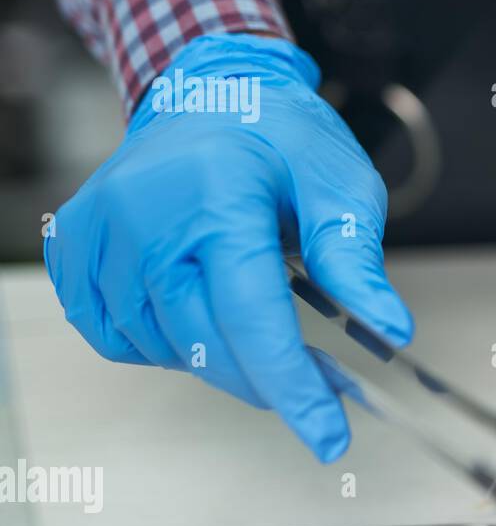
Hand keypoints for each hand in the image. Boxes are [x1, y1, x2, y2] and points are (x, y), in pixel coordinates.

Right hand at [44, 33, 413, 460]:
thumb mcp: (341, 184)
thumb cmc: (278, 135)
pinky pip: (116, 336)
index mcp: (216, 195)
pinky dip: (165, 343)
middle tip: (321, 386)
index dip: (293, 385)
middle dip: (270, 380)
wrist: (208, 90)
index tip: (329, 435)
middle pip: (206, 341)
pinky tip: (198, 311)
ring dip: (219, 359)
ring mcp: (99, 233)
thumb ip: (357, 260)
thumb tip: (392, 328)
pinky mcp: (74, 250)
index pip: (252, 315)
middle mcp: (144, 216)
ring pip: (163, 346)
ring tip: (258, 322)